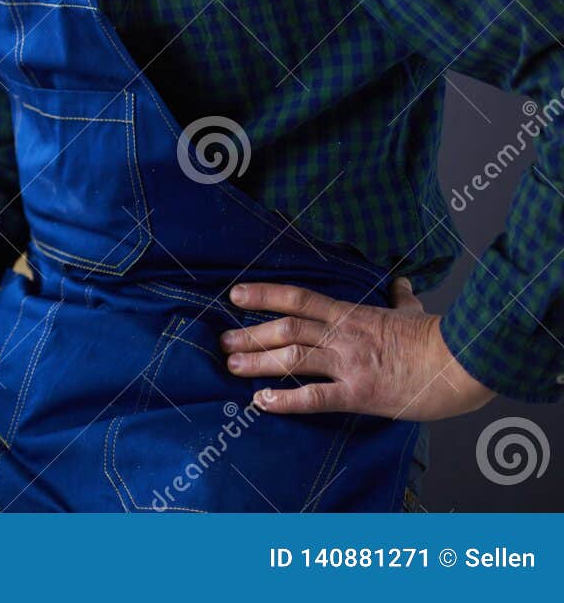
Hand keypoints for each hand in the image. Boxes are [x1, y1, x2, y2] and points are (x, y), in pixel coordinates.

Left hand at [220, 278, 496, 420]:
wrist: (463, 361)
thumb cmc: (438, 337)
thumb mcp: (413, 311)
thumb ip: (400, 298)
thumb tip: (402, 283)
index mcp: (351, 314)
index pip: (298, 298)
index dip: (264, 295)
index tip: (235, 296)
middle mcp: (342, 336)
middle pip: (286, 329)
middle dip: (250, 335)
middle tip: (223, 343)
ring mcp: (349, 364)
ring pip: (292, 358)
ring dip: (258, 363)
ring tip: (231, 367)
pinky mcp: (359, 393)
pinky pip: (314, 397)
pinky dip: (285, 400)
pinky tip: (262, 403)